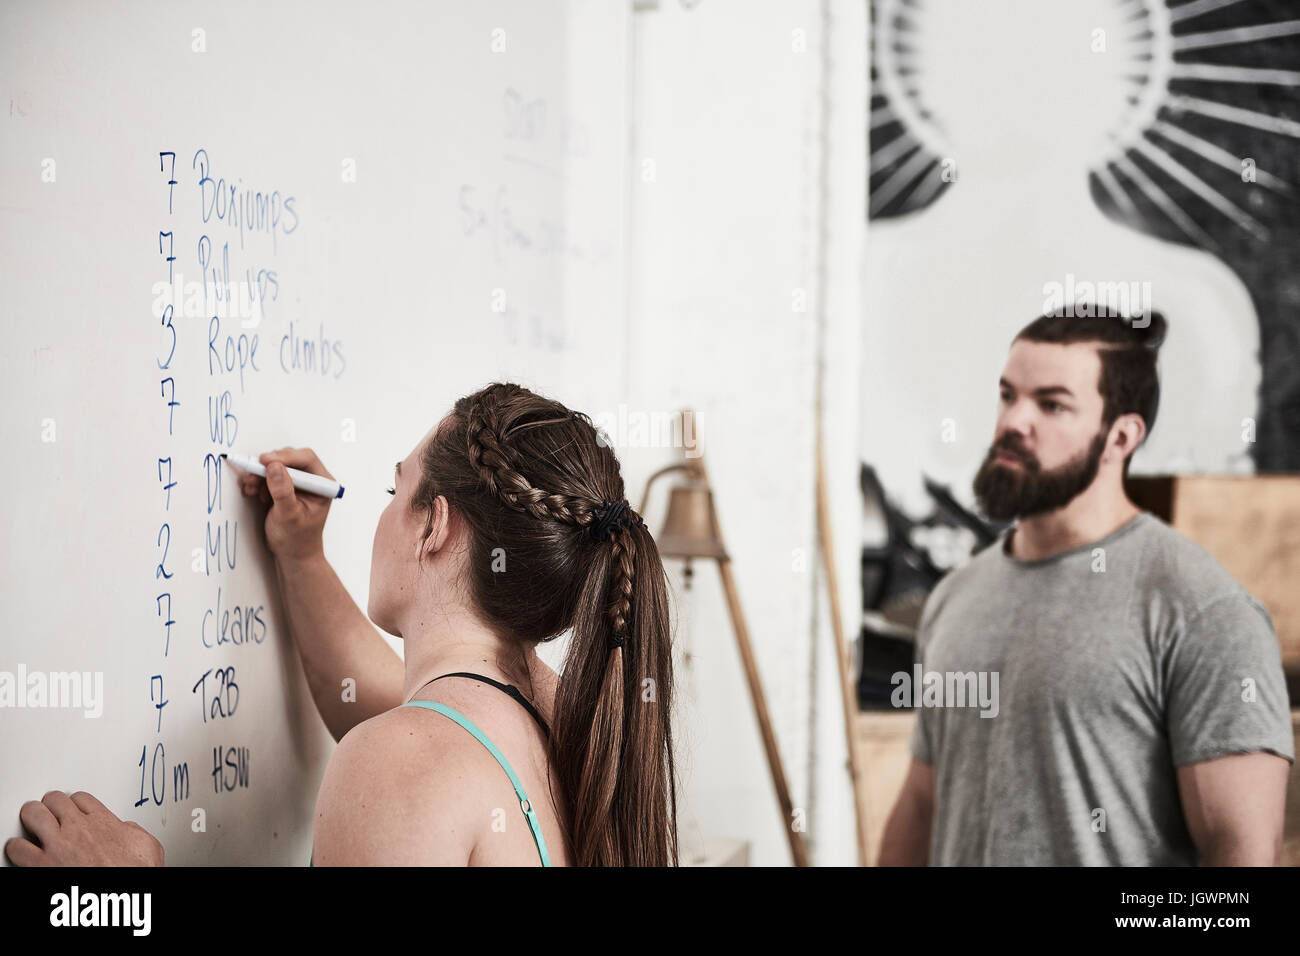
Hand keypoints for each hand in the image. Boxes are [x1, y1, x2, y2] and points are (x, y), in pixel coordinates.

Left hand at [5, 791, 163, 865]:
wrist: (122, 897)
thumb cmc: (135, 873)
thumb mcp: (147, 846)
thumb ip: (134, 831)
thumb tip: (128, 830)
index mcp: (104, 822)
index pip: (81, 798)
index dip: (75, 802)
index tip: (73, 808)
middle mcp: (78, 828)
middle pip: (54, 799)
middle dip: (51, 805)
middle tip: (50, 812)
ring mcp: (57, 844)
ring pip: (33, 814)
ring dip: (32, 817)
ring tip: (31, 823)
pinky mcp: (40, 864)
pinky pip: (17, 847)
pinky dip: (16, 847)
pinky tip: (20, 850)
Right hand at [237, 446, 335, 562]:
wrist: (292, 554)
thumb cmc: (297, 539)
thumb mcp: (289, 515)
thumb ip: (282, 490)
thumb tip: (274, 467)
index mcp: (322, 485)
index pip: (306, 459)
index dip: (285, 457)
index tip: (265, 461)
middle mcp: (312, 481)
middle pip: (290, 459)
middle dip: (269, 465)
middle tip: (253, 473)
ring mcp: (298, 483)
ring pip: (277, 466)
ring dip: (260, 473)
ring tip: (250, 486)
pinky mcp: (285, 487)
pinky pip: (270, 476)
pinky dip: (259, 481)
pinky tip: (253, 490)